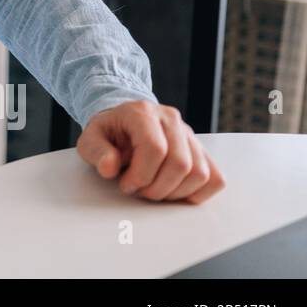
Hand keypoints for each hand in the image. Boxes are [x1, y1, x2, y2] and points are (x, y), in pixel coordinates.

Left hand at [76, 100, 225, 203]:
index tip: (127, 185)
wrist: (124, 123)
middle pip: (180, 163)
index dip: (142, 175)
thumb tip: (109, 167)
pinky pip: (215, 178)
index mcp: (142, 113)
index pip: (155, 148)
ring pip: (200, 173)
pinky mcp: (201, 150)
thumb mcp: (91, 139)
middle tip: (139, 190)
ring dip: (176, 193)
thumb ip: (96, 151)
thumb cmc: (109, 133)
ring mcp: (189, 134)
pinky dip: (197, 193)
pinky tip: (174, 191)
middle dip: (158, 188)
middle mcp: (170, 119)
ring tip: (154, 190)